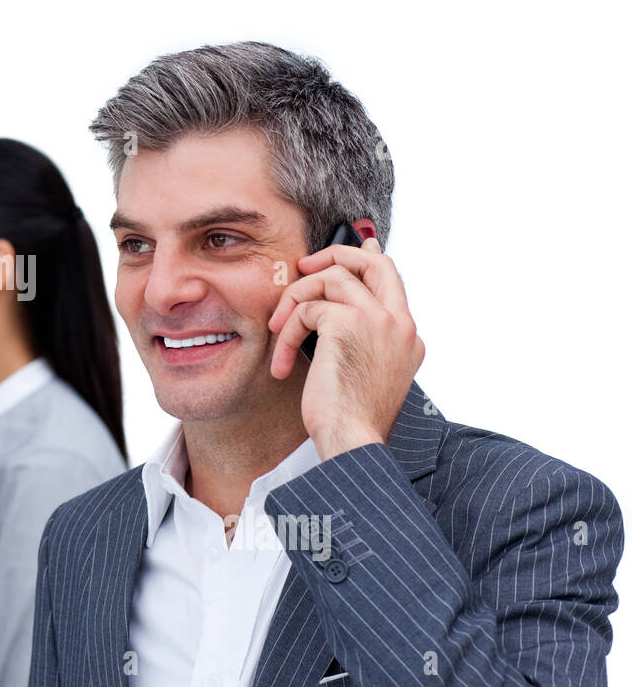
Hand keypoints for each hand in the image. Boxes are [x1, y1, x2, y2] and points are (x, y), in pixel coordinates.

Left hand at [267, 236, 424, 460]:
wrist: (353, 440)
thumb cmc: (351, 417)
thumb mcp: (364, 373)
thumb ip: (361, 339)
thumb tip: (338, 311)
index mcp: (408, 336)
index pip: (391, 280)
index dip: (368, 259)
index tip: (356, 246)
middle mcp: (400, 323)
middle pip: (374, 261)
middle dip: (335, 255)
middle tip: (303, 267)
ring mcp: (378, 320)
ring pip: (332, 278)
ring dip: (295, 299)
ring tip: (279, 331)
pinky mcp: (348, 323)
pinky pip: (307, 309)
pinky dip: (287, 332)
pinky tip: (282, 362)